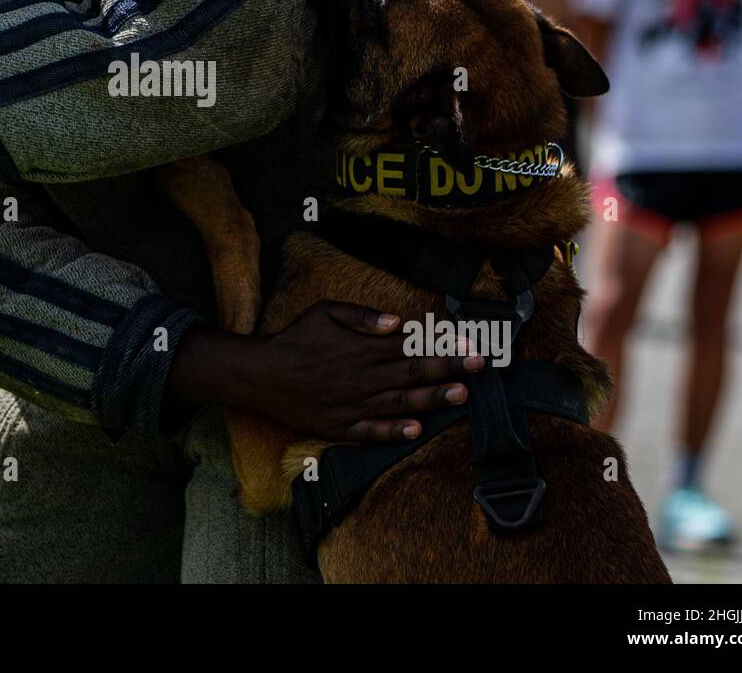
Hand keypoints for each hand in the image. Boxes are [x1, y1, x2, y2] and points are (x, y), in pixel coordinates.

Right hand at [167, 302, 483, 443]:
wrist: (263, 374)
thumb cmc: (296, 338)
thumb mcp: (324, 312)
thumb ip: (360, 316)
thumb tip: (395, 321)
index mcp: (360, 348)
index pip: (409, 346)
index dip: (440, 345)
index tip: (468, 344)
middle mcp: (361, 376)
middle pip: (411, 373)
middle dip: (447, 369)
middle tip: (478, 367)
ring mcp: (352, 403)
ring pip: (399, 402)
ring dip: (431, 398)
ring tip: (460, 395)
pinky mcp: (341, 425)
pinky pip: (372, 430)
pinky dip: (394, 431)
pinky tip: (416, 430)